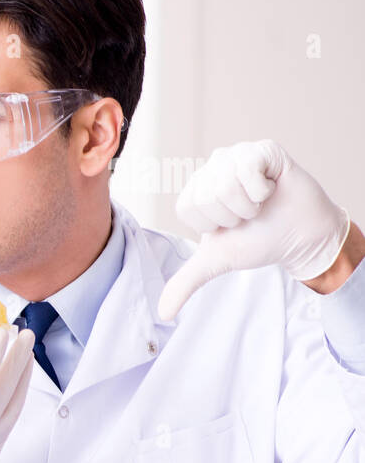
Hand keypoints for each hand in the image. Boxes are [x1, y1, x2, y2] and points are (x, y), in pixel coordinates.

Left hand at [157, 140, 349, 320]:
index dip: (212, 225)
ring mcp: (236, 155)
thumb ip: (185, 282)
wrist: (301, 236)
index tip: (230, 226)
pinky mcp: (262, 149)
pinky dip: (263, 188)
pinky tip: (271, 189)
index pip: (188, 208)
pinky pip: (249, 168)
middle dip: (233, 215)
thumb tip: (162, 314)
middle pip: (207, 196)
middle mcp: (211, 168)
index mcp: (196, 190)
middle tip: (249, 215)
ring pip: (226, 183)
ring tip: (260, 203)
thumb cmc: (259, 241)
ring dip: (249, 204)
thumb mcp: (217, 261)